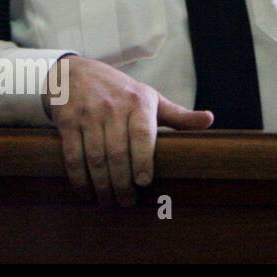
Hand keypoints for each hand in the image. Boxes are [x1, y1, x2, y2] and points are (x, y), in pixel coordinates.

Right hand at [45, 55, 213, 206]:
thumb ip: (178, 115)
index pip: (143, 134)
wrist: (76, 74)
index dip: (143, 159)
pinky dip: (78, 177)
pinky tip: (86, 191)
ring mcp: (89, 114)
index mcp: (139, 102)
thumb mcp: (151, 98)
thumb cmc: (121, 92)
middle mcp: (114, 107)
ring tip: (108, 201)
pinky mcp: (67, 121)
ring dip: (101, 184)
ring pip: (95, 157)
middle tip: (127, 202)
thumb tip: (210, 120)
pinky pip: (72, 155)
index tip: (145, 182)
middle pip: (118, 152)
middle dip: (122, 182)